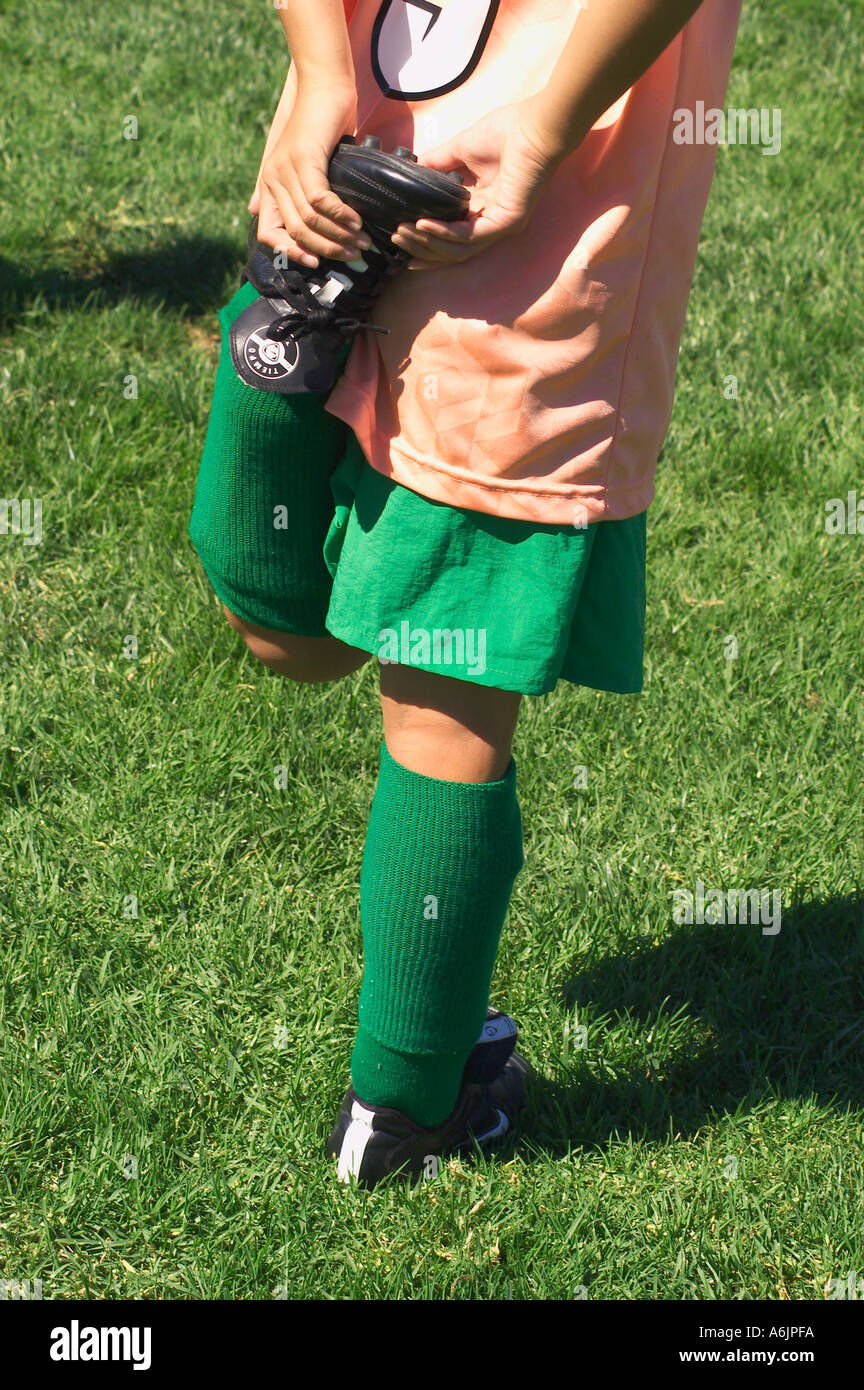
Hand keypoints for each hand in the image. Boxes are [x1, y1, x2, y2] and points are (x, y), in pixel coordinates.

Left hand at [253, 81, 371, 268]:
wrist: (324, 86)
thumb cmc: (320, 126)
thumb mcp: (305, 163)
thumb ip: (293, 191)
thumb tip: (265, 214)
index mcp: (269, 185)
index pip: (267, 234)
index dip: (291, 253)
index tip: (316, 262)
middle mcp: (272, 179)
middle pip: (296, 231)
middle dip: (327, 249)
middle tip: (354, 255)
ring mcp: (286, 169)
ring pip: (309, 220)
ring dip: (339, 236)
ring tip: (361, 242)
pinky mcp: (305, 158)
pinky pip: (321, 200)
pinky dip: (341, 216)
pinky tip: (357, 221)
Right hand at [390, 99, 565, 268]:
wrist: (534, 125)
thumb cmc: (506, 132)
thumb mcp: (460, 149)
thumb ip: (437, 163)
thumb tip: (412, 170)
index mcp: (481, 207)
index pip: (450, 234)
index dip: (424, 240)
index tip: (399, 238)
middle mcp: (490, 221)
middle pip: (450, 249)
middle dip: (420, 247)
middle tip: (396, 239)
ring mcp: (500, 225)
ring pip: (458, 249)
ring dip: (427, 243)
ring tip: (404, 233)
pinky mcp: (507, 222)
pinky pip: (470, 236)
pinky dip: (444, 233)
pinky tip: (424, 224)